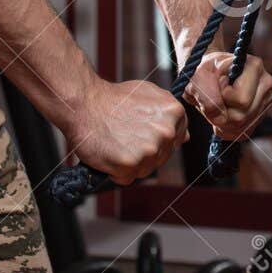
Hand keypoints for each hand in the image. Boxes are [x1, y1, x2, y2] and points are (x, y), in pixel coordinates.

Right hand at [66, 79, 187, 186]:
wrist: (85, 103)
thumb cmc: (115, 98)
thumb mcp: (149, 94)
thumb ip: (170, 114)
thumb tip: (186, 138)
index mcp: (174, 113)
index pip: (177, 139)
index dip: (158, 139)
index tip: (142, 133)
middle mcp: (166, 132)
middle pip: (161, 156)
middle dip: (145, 152)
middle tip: (125, 137)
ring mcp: (149, 150)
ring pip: (145, 170)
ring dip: (131, 163)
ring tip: (116, 143)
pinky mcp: (130, 165)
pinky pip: (127, 178)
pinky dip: (116, 172)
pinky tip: (109, 154)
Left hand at [185, 51, 271, 138]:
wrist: (207, 76)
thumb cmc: (203, 73)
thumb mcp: (196, 76)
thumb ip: (204, 91)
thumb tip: (218, 113)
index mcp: (254, 66)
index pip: (241, 99)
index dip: (222, 97)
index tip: (216, 83)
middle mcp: (265, 84)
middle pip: (242, 116)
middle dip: (221, 112)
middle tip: (214, 97)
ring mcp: (265, 101)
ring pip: (241, 127)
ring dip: (222, 121)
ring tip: (217, 104)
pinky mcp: (259, 115)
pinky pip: (241, 133)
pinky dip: (226, 128)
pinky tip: (221, 112)